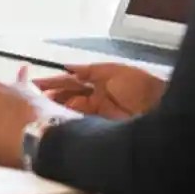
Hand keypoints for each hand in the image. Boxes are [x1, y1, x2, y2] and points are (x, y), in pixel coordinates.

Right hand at [33, 63, 166, 118]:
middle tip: (33, 98)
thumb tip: (68, 67)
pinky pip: (81, 122)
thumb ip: (89, 70)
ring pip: (72, 109)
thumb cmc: (139, 85)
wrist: (161, 107)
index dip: (53, 82)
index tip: (35, 84)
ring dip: (57, 108)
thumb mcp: (113, 70)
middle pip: (68, 96)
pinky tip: (58, 120)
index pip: (70, 81)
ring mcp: (99, 112)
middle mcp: (96, 96)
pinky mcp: (102, 126)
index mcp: (98, 80)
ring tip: (41, 109)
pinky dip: (69, 120)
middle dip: (51, 96)